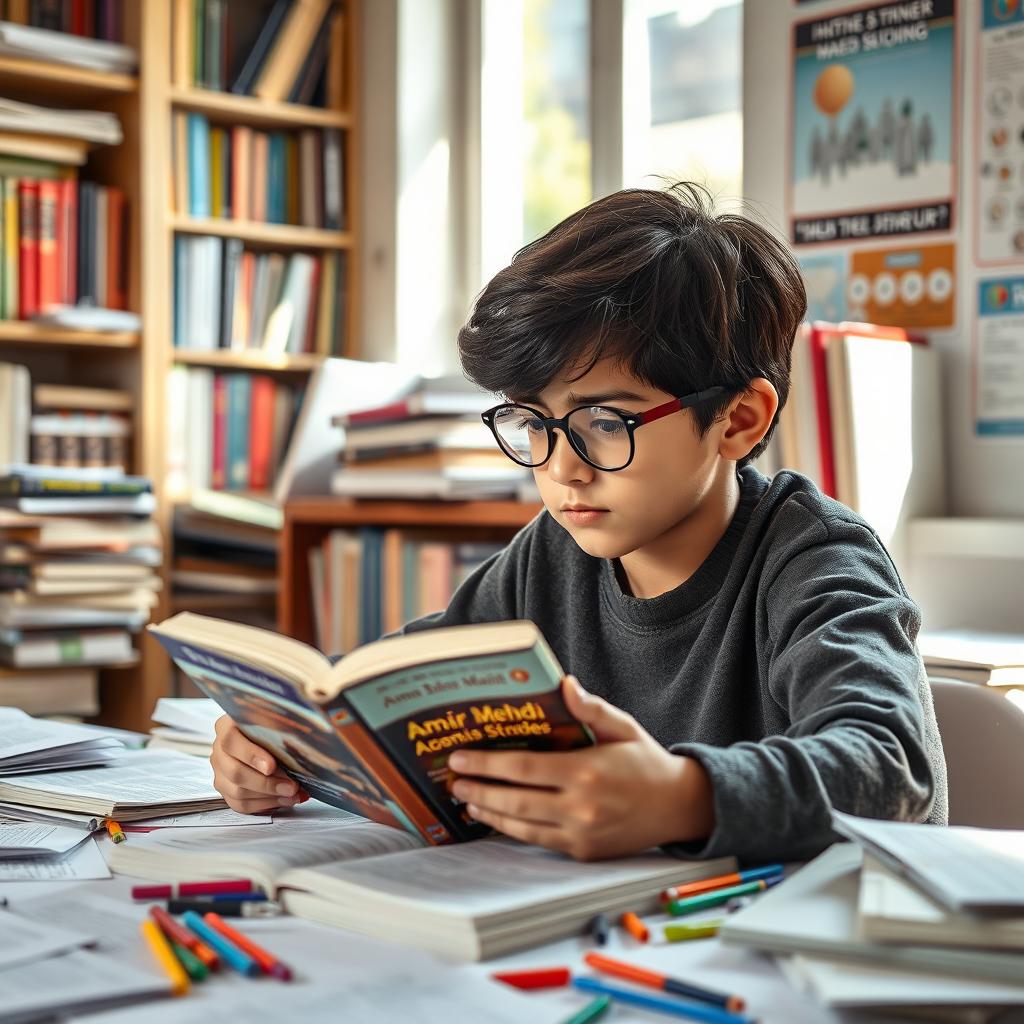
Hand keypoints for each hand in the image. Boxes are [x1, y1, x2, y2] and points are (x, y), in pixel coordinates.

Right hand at [210, 715, 308, 813]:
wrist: (269, 736)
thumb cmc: (272, 725)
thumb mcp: (275, 718)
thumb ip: (278, 724)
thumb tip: (294, 734)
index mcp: (226, 727)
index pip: (231, 741)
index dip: (251, 755)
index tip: (272, 766)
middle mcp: (219, 750)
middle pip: (236, 772)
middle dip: (267, 783)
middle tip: (291, 786)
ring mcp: (221, 772)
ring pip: (238, 792)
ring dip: (269, 796)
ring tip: (293, 794)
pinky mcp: (227, 790)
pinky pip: (241, 804)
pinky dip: (266, 805)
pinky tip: (285, 799)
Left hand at [447, 676, 714, 859]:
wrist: (678, 806)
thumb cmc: (644, 760)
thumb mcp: (622, 726)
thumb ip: (590, 708)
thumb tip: (565, 684)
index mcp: (587, 772)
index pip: (524, 769)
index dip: (487, 765)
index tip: (460, 758)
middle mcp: (581, 807)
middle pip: (515, 801)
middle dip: (479, 790)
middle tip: (453, 780)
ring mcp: (581, 834)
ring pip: (521, 826)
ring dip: (489, 813)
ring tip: (466, 800)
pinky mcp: (583, 852)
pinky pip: (538, 841)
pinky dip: (512, 830)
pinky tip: (496, 818)